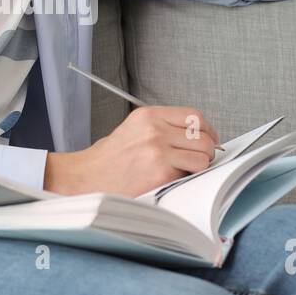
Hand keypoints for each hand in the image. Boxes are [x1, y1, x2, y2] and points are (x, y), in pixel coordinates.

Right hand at [44, 105, 220, 196]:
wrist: (85, 178)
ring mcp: (158, 150)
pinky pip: (192, 172)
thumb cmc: (108, 159)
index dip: (207, 129)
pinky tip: (173, 179)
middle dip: (206, 150)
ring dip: (199, 165)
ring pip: (203, 155)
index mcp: (148, 116)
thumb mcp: (133, 130)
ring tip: (185, 171)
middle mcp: (155, 129)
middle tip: (199, 159)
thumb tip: (193, 136)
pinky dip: (189, 177)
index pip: (194, 116)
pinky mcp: (161, 171)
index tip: (209, 139)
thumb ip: (162, 128)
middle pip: (202, 135)